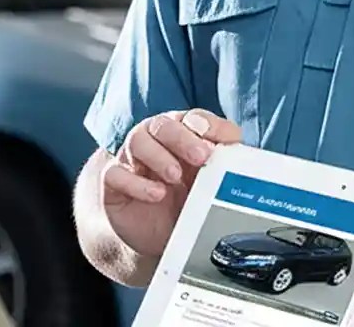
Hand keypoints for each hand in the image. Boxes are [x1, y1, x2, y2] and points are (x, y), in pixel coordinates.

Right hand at [100, 109, 241, 259]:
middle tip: (201, 157)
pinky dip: (136, 182)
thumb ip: (223, 168)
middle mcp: (155, 141)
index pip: (192, 118)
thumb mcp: (208, 186)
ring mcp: (131, 160)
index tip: (217, 138)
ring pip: (137, 140)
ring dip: (159, 156)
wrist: (152, 235)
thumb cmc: (184, 203)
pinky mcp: (113, 182)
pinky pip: (115, 173)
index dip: (205, 124)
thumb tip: (241, 159)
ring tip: (175, 176)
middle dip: (183, 138)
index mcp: (182, 136)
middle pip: (163, 124)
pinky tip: (155, 194)